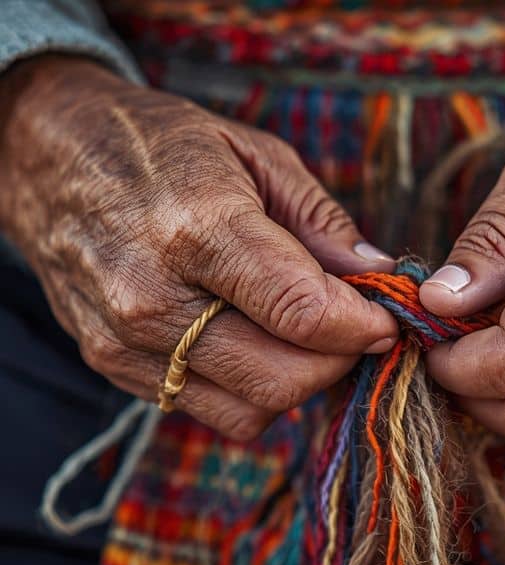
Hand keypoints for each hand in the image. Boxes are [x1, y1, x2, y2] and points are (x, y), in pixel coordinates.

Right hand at [0, 56, 397, 439]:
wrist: (47, 157)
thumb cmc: (160, 144)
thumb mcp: (255, 154)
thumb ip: (321, 222)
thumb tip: (378, 276)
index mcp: (198, 228)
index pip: (302, 312)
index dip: (363, 326)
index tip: (386, 319)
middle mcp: (153, 296)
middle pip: (281, 377)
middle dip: (337, 361)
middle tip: (354, 328)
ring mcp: (125, 341)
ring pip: (250, 409)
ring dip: (298, 383)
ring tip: (307, 337)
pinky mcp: (112, 365)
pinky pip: (207, 409)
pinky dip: (252, 390)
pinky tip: (258, 343)